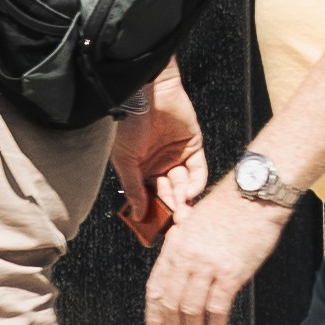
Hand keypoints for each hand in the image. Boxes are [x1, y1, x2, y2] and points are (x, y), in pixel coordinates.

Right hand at [112, 76, 206, 243]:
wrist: (148, 93)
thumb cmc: (129, 123)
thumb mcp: (125, 160)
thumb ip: (133, 188)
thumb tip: (138, 215)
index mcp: (141, 170)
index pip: (149, 198)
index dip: (153, 214)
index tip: (156, 230)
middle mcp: (160, 166)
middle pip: (169, 195)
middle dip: (171, 208)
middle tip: (173, 220)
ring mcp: (177, 157)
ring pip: (184, 187)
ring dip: (182, 197)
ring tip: (178, 202)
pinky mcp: (194, 147)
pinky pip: (198, 172)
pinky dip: (195, 184)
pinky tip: (189, 192)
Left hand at [140, 170, 295, 324]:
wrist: (254, 194)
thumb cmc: (229, 205)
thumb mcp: (194, 220)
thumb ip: (184, 245)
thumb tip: (177, 268)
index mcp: (175, 244)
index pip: (155, 287)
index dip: (153, 315)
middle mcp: (187, 257)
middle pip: (171, 303)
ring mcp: (207, 266)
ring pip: (191, 309)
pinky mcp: (230, 273)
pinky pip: (217, 308)